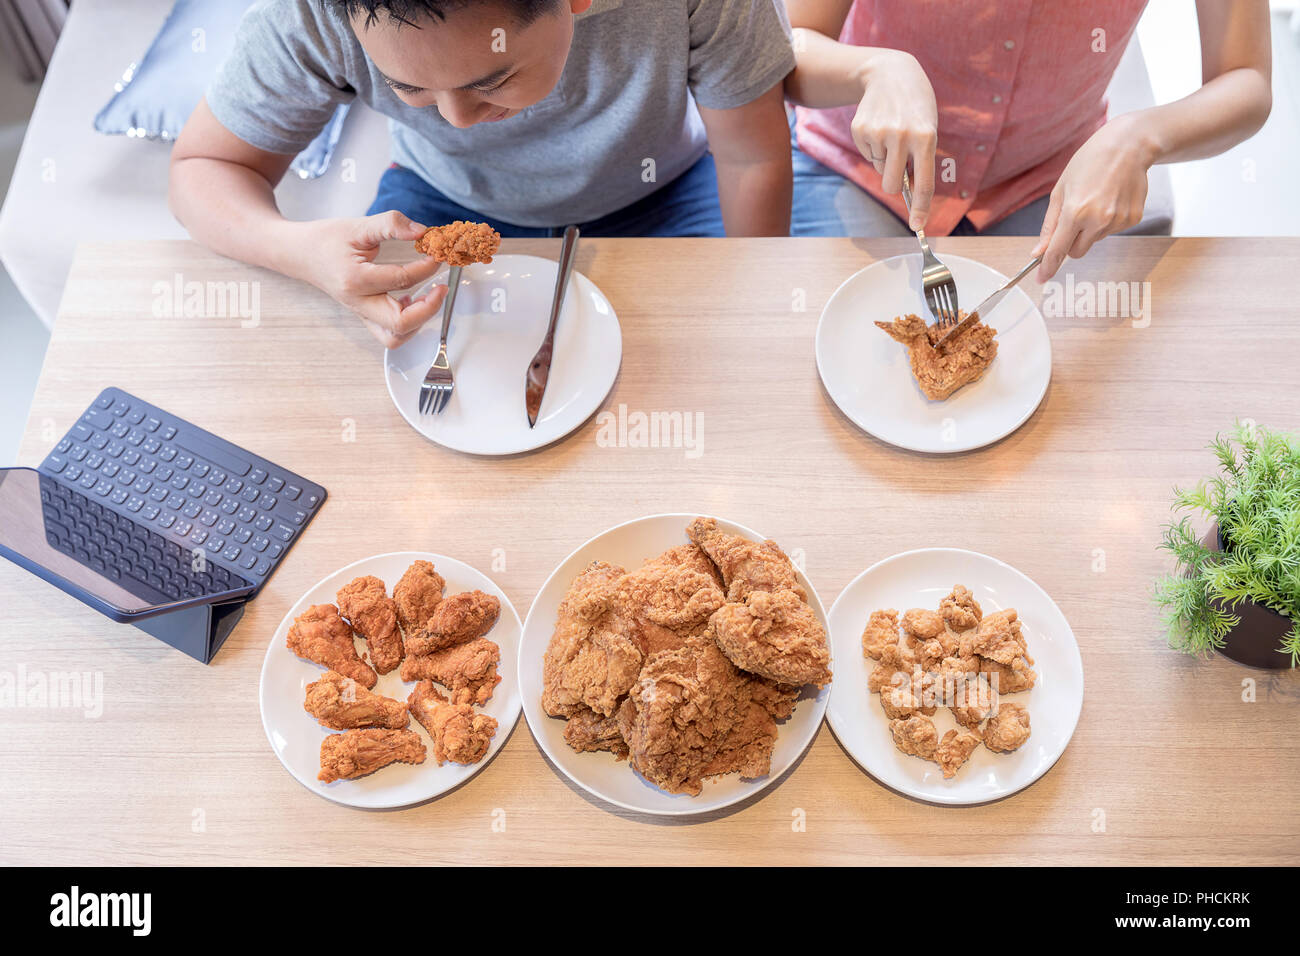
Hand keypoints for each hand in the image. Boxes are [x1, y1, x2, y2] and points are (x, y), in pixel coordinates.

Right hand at [295, 211, 448, 347]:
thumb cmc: (328, 240)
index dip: (427, 267)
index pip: (401, 280)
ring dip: (418, 322)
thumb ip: (391, 224)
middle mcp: (358, 303)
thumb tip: (423, 232)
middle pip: (400, 324)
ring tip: (427, 297)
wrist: (302, 254)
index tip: (437, 254)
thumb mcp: (359, 225)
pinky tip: (412, 301)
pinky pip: (389, 333)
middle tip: (441, 287)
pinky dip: (407, 324)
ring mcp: (361, 314)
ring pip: (395, 337)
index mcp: (355, 279)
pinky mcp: (365, 317)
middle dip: (428, 308)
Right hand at [850, 50, 937, 229]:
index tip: (918, 226)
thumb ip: (920, 160)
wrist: (890, 73)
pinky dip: (873, 147)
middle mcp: (902, 135)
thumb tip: (905, 193)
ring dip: (885, 158)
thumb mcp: (927, 128)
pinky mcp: (860, 129)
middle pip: (891, 184)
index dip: (921, 208)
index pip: (924, 182)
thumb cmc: (916, 107)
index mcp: (926, 137)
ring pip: (879, 169)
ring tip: (892, 131)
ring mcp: (879, 132)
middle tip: (898, 163)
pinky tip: (879, 126)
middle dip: (893, 182)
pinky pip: (868, 155)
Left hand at [1033, 116, 1155, 280]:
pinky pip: (1112, 231)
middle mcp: (1098, 220)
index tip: (1042, 278)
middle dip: (1071, 242)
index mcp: (1075, 212)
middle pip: (1077, 252)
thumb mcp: (1060, 191)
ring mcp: (1118, 221)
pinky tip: (1112, 199)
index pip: (1058, 250)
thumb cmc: (1090, 163)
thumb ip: (1049, 226)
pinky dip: (1108, 221)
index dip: (1048, 266)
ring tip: (1097, 199)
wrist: (1129, 145)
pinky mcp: (1133, 220)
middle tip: (1074, 218)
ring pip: (1095, 240)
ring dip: (1091, 228)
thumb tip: (1038, 252)